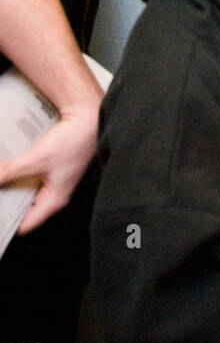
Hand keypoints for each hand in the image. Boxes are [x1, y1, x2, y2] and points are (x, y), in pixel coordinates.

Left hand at [0, 99, 99, 232]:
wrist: (87, 117)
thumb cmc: (73, 141)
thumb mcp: (35, 159)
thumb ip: (8, 172)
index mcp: (54, 201)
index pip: (24, 225)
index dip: (6, 223)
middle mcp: (54, 193)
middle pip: (22, 207)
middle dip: (6, 201)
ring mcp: (53, 179)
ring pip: (25, 189)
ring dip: (11, 184)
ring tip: (2, 178)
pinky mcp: (51, 165)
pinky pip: (30, 175)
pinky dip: (18, 171)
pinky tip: (9, 164)